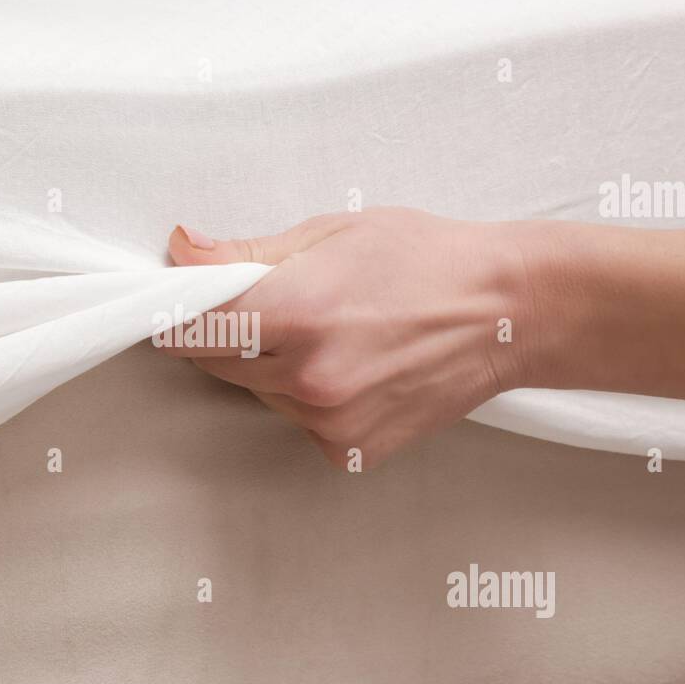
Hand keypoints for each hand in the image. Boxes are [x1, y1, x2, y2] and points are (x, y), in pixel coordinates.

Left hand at [160, 208, 537, 467]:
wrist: (507, 310)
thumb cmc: (425, 258)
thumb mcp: (329, 233)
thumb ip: (245, 254)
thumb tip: (181, 251)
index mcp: (295, 314)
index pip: (187, 328)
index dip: (178, 311)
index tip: (181, 301)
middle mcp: (308, 378)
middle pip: (215, 363)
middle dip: (228, 334)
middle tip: (279, 304)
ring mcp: (330, 422)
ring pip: (257, 394)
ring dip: (270, 367)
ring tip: (331, 332)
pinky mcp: (350, 450)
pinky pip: (297, 422)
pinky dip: (307, 398)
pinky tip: (352, 366)